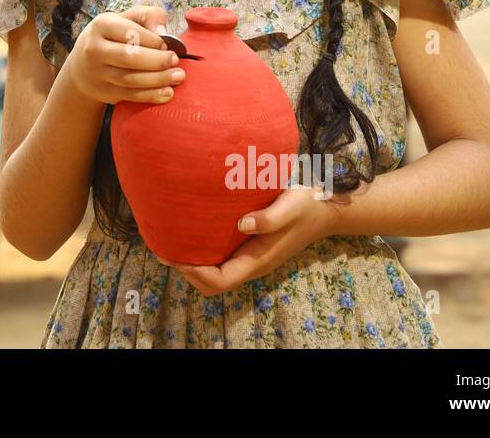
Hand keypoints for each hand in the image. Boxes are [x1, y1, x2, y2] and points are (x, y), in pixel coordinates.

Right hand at [65, 5, 183, 105]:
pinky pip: (130, 95)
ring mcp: (97, 73)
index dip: (153, 40)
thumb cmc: (113, 37)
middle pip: (129, 57)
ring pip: (131, 79)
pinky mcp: (104, 92)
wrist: (83, 65)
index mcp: (101, 25)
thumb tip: (163, 32)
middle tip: (175, 61)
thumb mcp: (126, 18)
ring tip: (178, 76)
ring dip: (158, 79)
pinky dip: (151, 96)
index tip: (168, 44)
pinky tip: (167, 92)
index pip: (130, 32)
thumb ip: (149, 16)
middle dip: (157, 60)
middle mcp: (94, 49)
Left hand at [157, 185, 343, 295]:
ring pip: (216, 272)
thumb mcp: (290, 206)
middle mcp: (252, 263)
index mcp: (258, 260)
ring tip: (171, 242)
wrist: (325, 208)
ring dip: (192, 264)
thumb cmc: (306, 206)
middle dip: (187, 272)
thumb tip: (242, 224)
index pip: (220, 280)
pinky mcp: (250, 246)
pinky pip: (221, 258)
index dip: (195, 273)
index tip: (175, 255)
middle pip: (213, 283)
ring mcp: (251, 257)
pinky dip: (203, 252)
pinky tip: (192, 232)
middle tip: (164, 249)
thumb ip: (269, 217)